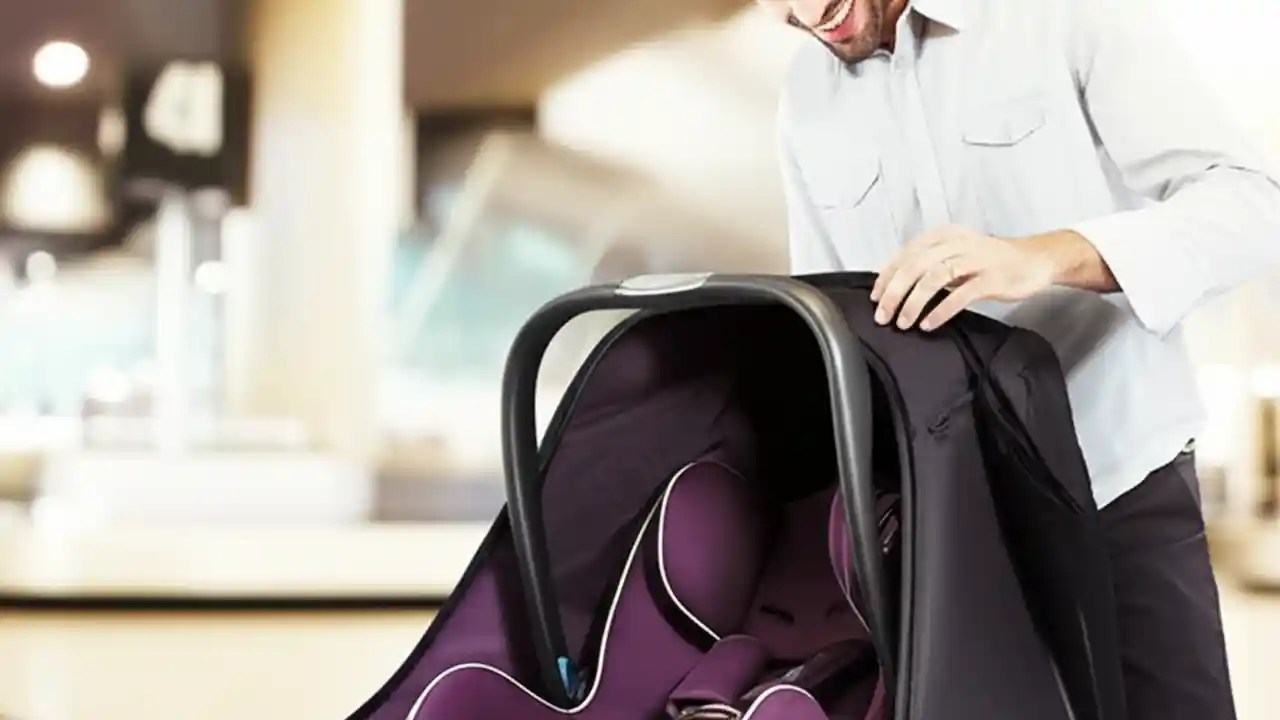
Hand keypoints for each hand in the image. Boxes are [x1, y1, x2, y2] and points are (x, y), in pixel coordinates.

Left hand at [870, 225, 1067, 331]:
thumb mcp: (956, 255)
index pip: (905, 254)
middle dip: (894, 293)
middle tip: (882, 316)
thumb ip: (930, 264)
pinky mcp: (991, 278)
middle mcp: (957, 243)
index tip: (875, 297)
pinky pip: (959, 295)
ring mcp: (975, 259)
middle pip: (914, 266)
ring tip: (903, 322)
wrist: (1036, 259)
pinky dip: (939, 311)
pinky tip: (928, 324)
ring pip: (933, 279)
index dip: (886, 277)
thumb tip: (896, 286)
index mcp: (944, 236)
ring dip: (913, 303)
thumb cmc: (992, 260)